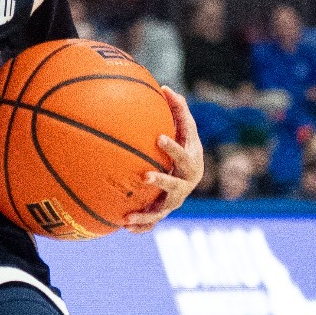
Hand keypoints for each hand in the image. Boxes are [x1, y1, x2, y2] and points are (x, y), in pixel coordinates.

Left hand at [124, 86, 201, 233]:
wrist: (192, 174)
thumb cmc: (184, 145)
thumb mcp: (184, 129)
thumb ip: (178, 110)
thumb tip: (164, 86)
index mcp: (191, 161)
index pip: (182, 152)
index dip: (172, 146)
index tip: (158, 138)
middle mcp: (186, 182)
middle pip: (175, 183)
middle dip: (162, 181)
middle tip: (145, 176)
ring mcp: (176, 199)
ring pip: (162, 210)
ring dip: (146, 215)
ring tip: (127, 217)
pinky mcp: (165, 211)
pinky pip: (153, 222)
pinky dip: (141, 227)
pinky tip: (123, 228)